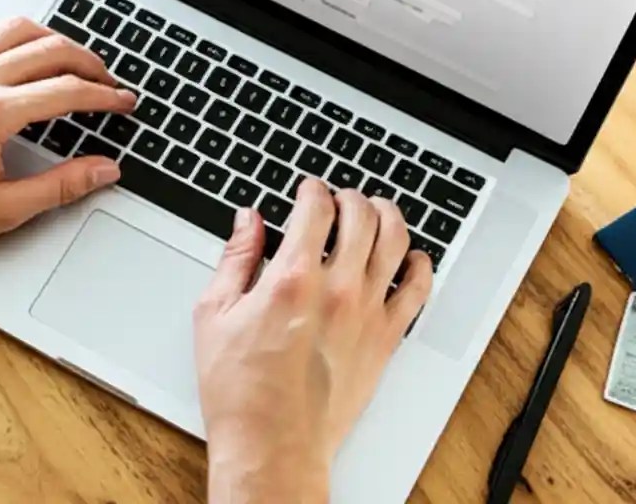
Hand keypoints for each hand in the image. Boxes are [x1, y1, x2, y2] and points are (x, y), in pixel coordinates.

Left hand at [0, 17, 135, 249]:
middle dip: (89, 63)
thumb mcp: (1, 210)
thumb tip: (103, 170)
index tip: (124, 102)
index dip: (105, 96)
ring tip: (74, 60)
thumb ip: (60, 187)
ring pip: (17, 29)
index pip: (66, 91)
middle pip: (50, 50)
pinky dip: (8, 31)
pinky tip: (21, 45)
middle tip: (108, 82)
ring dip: (54, 39)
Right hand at [193, 179, 433, 502]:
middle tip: (340, 198)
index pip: (317, 207)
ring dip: (388, 216)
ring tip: (378, 212)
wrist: (272, 446)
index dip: (313, 188)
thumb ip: (235, 258)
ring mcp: (367, 314)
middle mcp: (337, 290)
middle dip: (350, 196)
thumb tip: (248, 221)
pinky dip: (419, 265)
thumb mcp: (215, 314)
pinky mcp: (386, 340)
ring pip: (396, 241)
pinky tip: (411, 259)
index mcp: (292, 278)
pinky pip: (418, 290)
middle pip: (362, 215)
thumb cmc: (240, 392)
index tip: (308, 189)